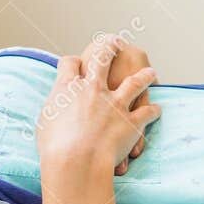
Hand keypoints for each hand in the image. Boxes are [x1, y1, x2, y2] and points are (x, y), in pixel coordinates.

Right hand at [37, 46, 159, 178]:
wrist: (76, 161)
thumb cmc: (54, 147)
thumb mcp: (45, 122)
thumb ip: (54, 110)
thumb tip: (56, 109)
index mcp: (68, 88)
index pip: (69, 64)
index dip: (72, 62)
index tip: (75, 63)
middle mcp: (93, 89)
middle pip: (102, 58)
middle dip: (109, 47)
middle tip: (116, 42)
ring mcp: (115, 104)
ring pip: (134, 82)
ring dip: (144, 76)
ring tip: (151, 73)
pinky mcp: (131, 121)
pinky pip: (147, 111)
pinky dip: (154, 110)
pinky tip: (157, 110)